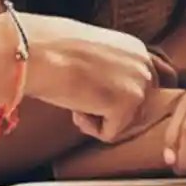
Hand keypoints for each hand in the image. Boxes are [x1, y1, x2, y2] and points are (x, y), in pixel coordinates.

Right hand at [17, 14, 157, 142]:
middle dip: (108, 109)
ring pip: (123, 123)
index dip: (113, 97)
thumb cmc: (54, 52)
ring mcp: (139, 86)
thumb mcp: (94, 53)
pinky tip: (76, 105)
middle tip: (81, 90)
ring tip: (78, 94)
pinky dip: (88, 126)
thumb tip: (114, 93)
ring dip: (98, 117)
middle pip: (136, 110)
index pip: (141, 88)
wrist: (40, 52)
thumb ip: (114, 69)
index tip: (90, 86)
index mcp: (137, 50)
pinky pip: (109, 134)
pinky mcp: (127, 105)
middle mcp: (145, 66)